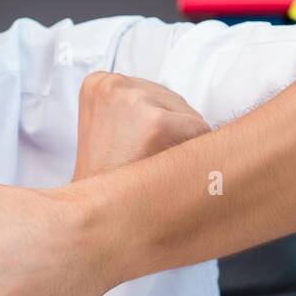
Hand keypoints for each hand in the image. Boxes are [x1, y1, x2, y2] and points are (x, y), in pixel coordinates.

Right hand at [71, 71, 209, 179]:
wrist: (95, 213)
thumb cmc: (107, 175)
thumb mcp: (105, 126)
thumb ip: (129, 106)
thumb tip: (177, 96)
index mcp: (98, 83)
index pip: (151, 91)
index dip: (152, 121)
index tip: (134, 142)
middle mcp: (114, 85)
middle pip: (172, 99)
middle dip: (170, 130)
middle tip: (142, 157)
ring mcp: (134, 101)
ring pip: (188, 115)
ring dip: (180, 141)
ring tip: (148, 162)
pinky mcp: (157, 123)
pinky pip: (200, 131)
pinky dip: (192, 152)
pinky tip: (163, 167)